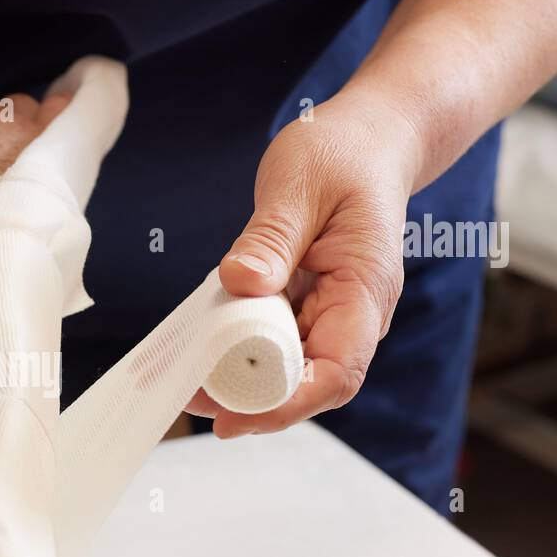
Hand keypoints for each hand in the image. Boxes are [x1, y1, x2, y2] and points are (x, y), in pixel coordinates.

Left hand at [195, 91, 422, 435]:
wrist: (371, 141)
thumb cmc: (344, 155)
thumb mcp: (301, 184)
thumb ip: (270, 238)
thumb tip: (239, 283)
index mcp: (364, 288)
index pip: (337, 371)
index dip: (288, 404)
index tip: (234, 415)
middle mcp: (354, 313)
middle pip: (309, 382)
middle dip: (252, 400)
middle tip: (190, 398)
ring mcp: (332, 313)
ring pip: (288, 369)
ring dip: (240, 380)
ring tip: (185, 381)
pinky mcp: (308, 307)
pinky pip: (274, 341)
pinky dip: (239, 351)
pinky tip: (200, 351)